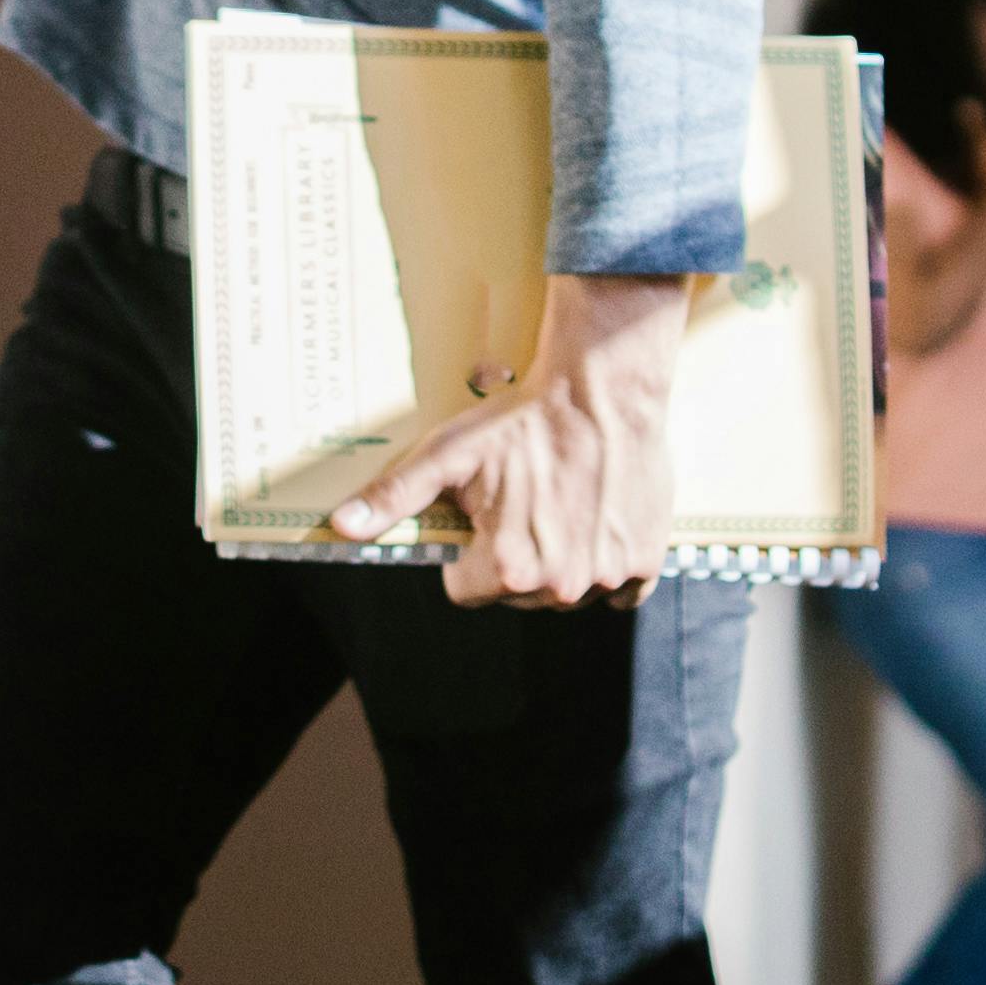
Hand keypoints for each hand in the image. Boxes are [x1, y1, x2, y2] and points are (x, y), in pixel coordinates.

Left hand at [333, 271, 694, 604]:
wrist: (602, 389)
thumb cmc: (520, 420)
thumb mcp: (447, 454)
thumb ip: (395, 497)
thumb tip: (341, 527)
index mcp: (507, 570)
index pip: (466, 590)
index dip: (467, 553)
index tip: (483, 514)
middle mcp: (560, 586)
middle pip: (517, 595)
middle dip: (513, 558)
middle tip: (524, 501)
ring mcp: (607, 578)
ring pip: (566, 591)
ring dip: (561, 562)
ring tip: (561, 504)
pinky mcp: (644, 563)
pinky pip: (619, 589)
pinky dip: (607, 563)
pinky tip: (596, 519)